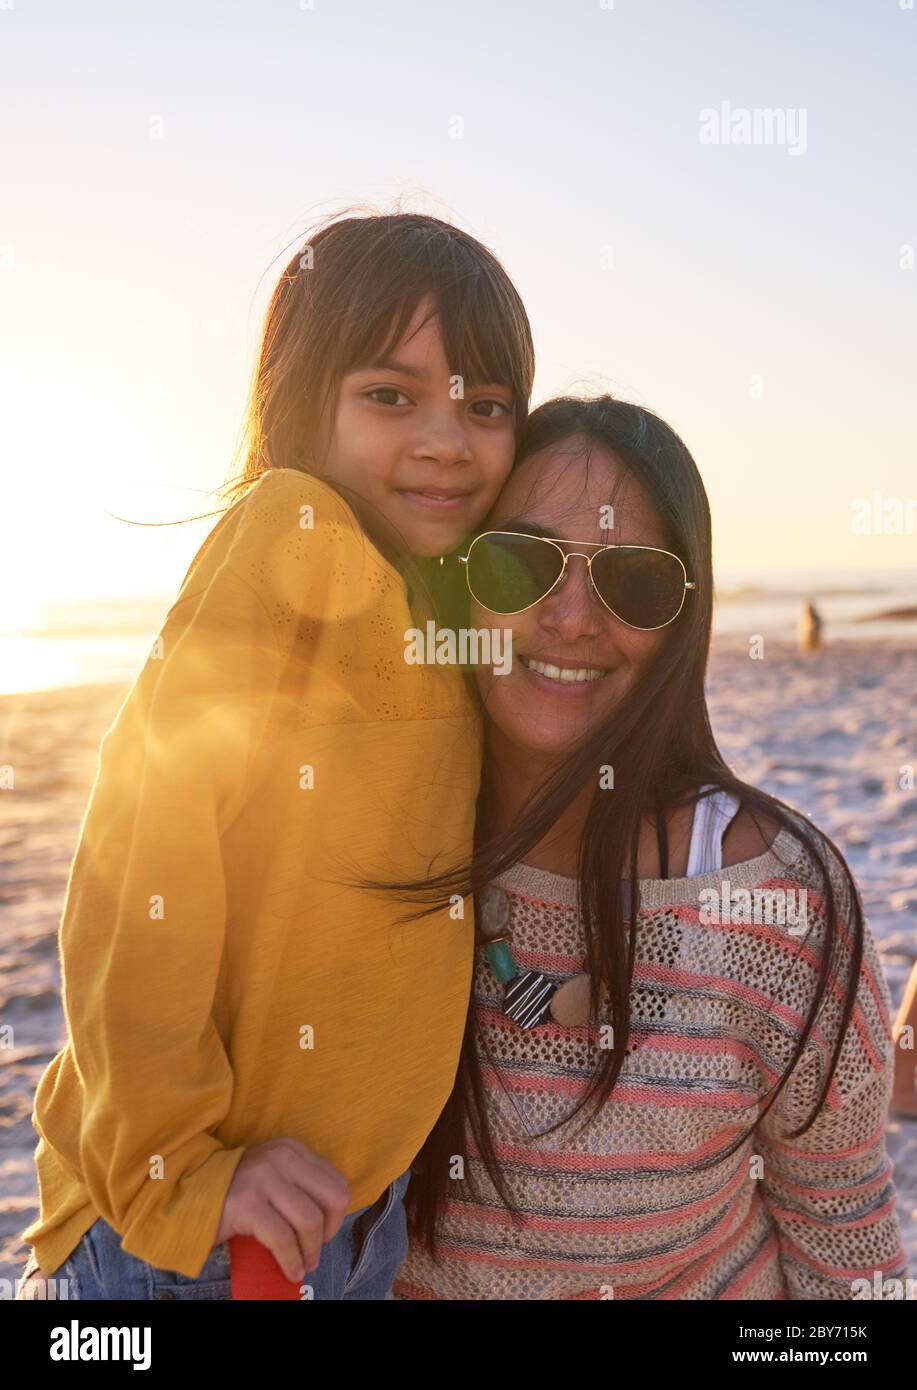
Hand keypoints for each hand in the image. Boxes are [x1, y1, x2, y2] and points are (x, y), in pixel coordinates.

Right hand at [215, 1138, 350, 1282]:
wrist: (189, 1194)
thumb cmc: (238, 1191)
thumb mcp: (274, 1174)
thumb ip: (301, 1184)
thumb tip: (332, 1219)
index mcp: (292, 1149)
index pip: (336, 1181)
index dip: (336, 1213)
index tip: (324, 1231)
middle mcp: (281, 1158)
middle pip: (332, 1198)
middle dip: (330, 1230)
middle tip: (316, 1249)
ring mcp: (264, 1179)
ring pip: (310, 1221)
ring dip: (310, 1252)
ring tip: (304, 1265)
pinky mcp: (248, 1204)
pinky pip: (283, 1239)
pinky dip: (292, 1261)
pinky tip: (291, 1271)